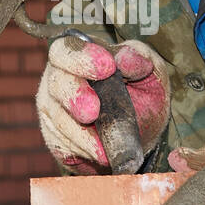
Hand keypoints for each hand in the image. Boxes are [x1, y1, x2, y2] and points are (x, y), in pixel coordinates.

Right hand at [36, 35, 170, 173]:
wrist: (141, 133)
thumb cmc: (143, 94)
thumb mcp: (151, 72)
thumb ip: (141, 59)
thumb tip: (125, 57)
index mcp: (79, 54)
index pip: (67, 48)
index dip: (82, 57)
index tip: (107, 67)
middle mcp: (59, 78)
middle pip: (57, 83)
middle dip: (75, 97)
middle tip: (92, 112)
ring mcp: (53, 108)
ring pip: (58, 118)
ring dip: (81, 133)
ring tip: (104, 146)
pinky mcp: (54, 137)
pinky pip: (61, 144)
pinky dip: (82, 150)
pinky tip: (101, 155)